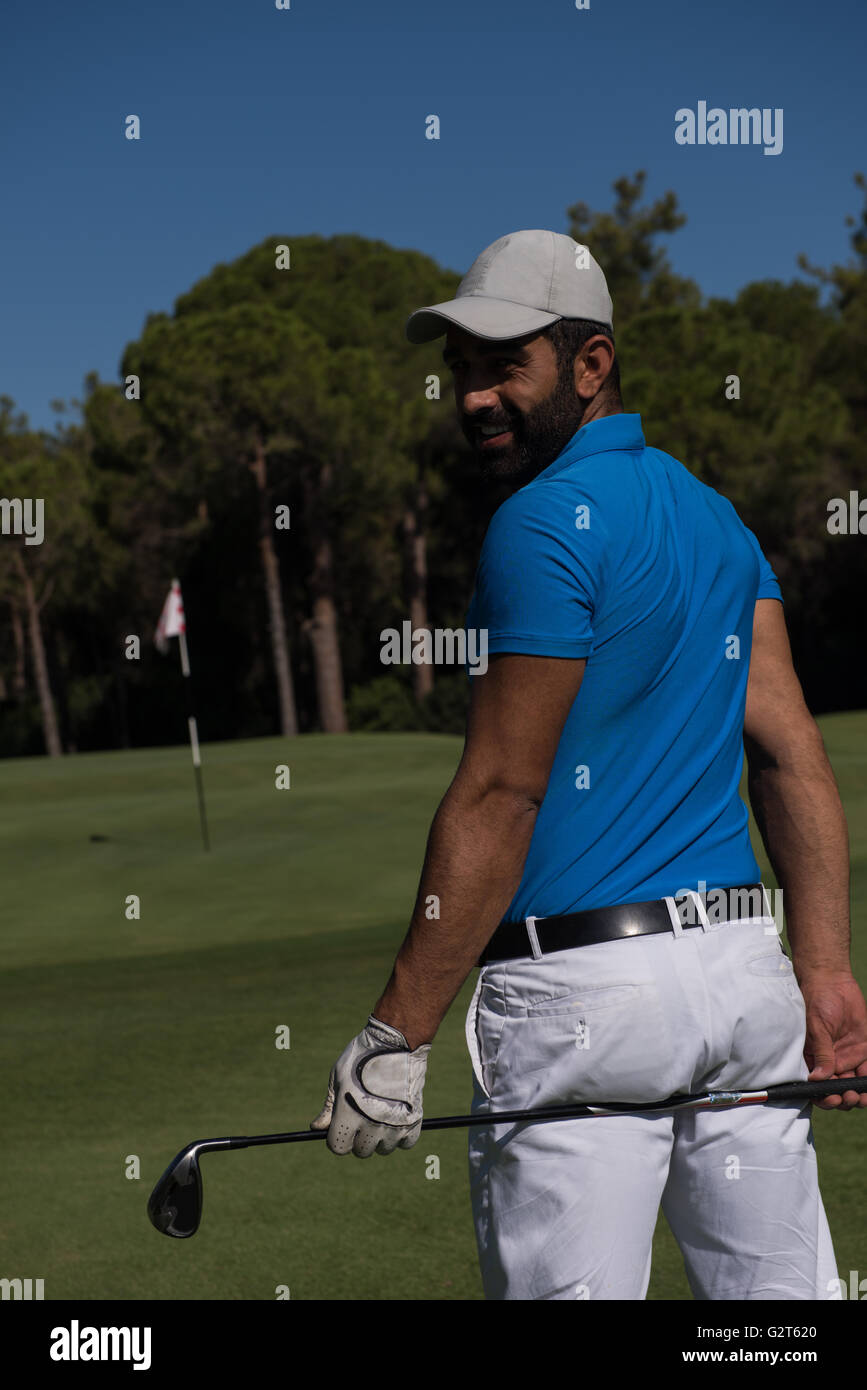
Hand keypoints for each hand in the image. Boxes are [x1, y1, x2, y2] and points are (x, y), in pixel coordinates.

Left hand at [310, 1015, 430, 1156]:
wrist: (397, 1041)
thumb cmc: (362, 1057)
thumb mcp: (338, 1078)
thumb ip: (329, 1107)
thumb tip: (316, 1128)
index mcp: (349, 1114)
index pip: (338, 1147)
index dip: (338, 1138)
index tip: (342, 1127)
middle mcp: (372, 1124)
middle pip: (362, 1151)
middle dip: (359, 1138)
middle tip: (364, 1117)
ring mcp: (395, 1124)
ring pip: (384, 1148)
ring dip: (381, 1137)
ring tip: (382, 1113)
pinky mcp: (414, 1119)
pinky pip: (406, 1142)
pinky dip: (403, 1134)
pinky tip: (398, 1115)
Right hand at [799, 970, 866, 1109]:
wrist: (833, 981)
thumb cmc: (816, 1001)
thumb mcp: (816, 1027)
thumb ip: (821, 1052)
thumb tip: (818, 1078)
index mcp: (812, 1058)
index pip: (817, 1085)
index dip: (824, 1096)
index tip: (833, 1098)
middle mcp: (829, 1061)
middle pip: (836, 1089)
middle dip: (843, 1098)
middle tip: (850, 1097)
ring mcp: (846, 1057)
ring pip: (852, 1084)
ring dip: (858, 1095)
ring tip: (863, 1097)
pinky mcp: (862, 1049)